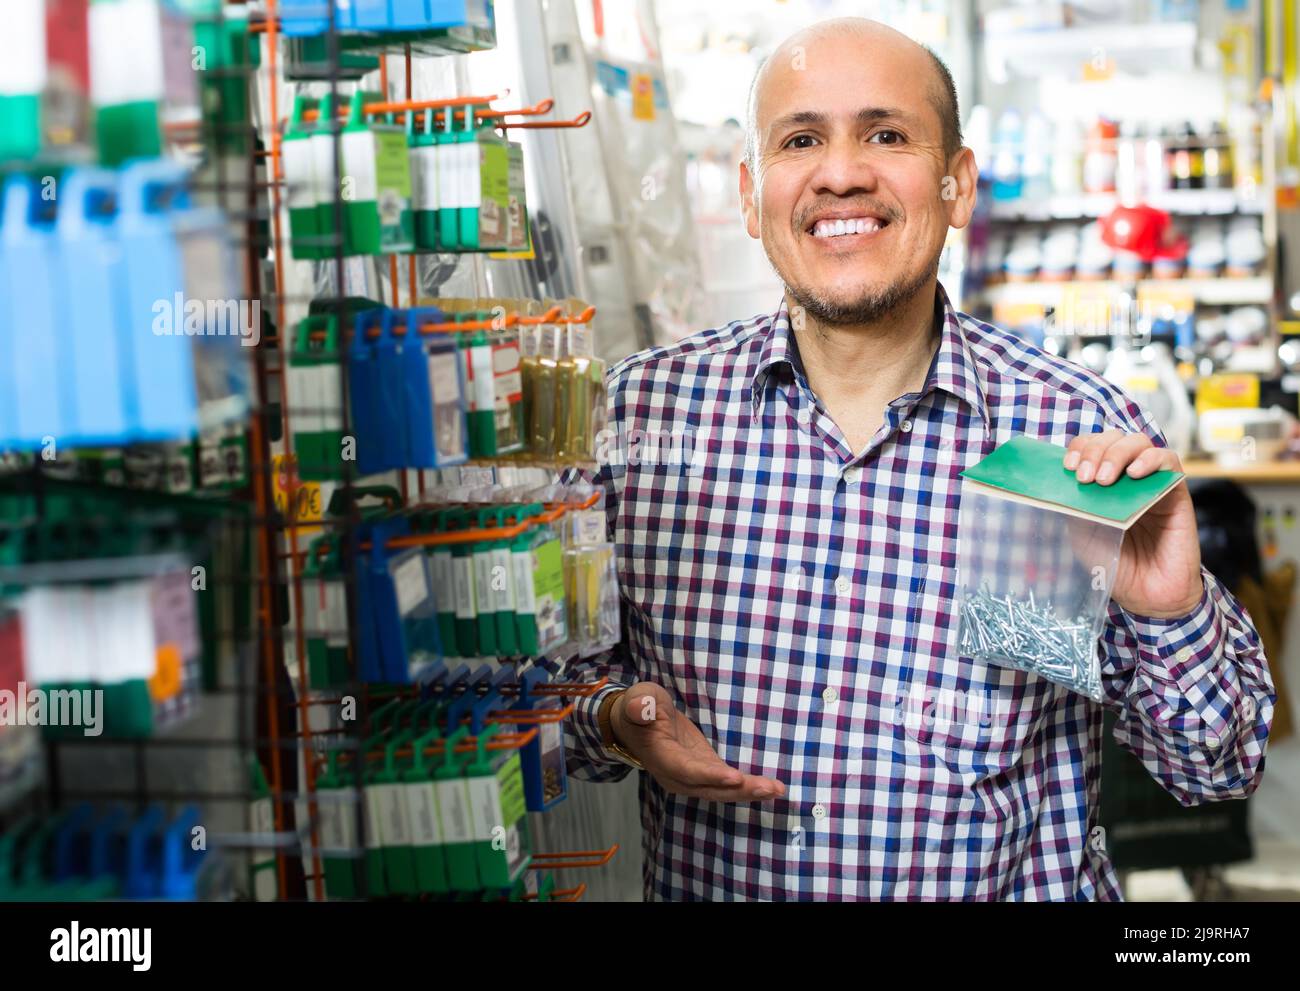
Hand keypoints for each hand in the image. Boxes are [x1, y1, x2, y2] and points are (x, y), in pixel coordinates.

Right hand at [609, 682, 785, 801]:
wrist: (637, 725)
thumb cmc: (639, 708)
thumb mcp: (638, 699)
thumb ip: (639, 705)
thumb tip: (640, 706)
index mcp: (661, 757)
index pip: (686, 770)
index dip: (710, 775)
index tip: (734, 776)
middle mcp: (677, 775)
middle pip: (710, 788)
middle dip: (739, 790)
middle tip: (768, 788)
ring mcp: (692, 777)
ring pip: (721, 790)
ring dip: (749, 791)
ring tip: (777, 789)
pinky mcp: (704, 772)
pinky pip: (726, 784)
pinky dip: (747, 786)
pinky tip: (771, 787)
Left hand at [1063, 430, 1203, 617]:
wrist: (1146, 594)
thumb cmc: (1113, 564)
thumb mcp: (1082, 530)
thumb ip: (1076, 502)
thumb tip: (1061, 476)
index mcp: (1100, 482)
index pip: (1090, 446)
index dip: (1079, 448)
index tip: (1067, 467)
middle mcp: (1126, 477)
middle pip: (1112, 438)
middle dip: (1095, 450)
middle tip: (1085, 476)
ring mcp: (1151, 481)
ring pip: (1138, 442)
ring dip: (1117, 453)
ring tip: (1105, 478)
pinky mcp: (1176, 491)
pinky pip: (1169, 460)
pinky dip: (1150, 460)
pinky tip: (1134, 474)